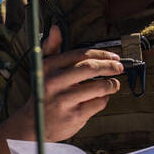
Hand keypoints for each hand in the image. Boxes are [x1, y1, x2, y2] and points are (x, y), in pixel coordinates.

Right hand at [2, 26, 125, 142]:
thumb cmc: (44, 93)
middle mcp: (55, 82)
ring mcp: (64, 100)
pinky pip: (98, 103)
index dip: (101, 54)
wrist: (34, 125)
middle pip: (91, 68)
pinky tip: (100, 98)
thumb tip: (55, 28)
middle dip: (110, 66)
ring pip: (99, 87)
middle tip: (119, 67)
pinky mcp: (74, 116)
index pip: (81, 55)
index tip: (113, 56)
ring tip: (114, 84)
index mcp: (49, 67)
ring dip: (111, 84)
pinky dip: (103, 100)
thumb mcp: (43, 69)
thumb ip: (51, 48)